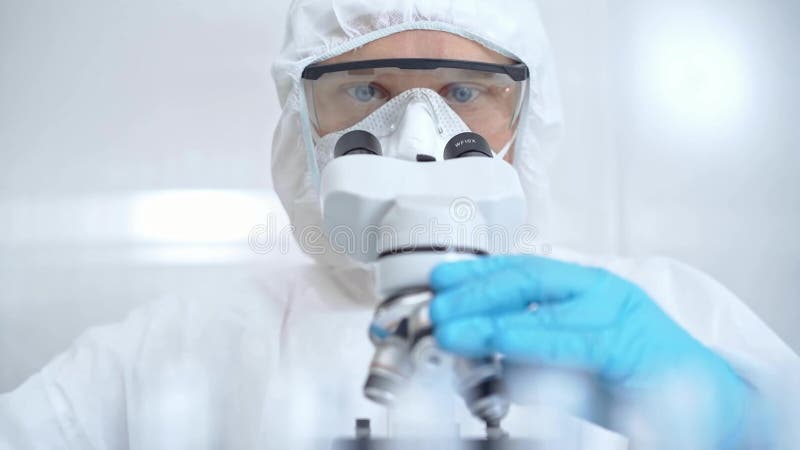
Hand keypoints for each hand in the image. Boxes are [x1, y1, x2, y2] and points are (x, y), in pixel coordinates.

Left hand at [429, 255, 749, 446]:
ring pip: (544, 304)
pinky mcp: (629, 346)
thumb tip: (478, 353)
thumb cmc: (633, 375)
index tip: (439, 280)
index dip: (476, 274)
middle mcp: (599, 290)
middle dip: (474, 291)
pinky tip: (500, 343)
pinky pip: (573, 341)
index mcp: (585, 286)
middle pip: (526, 278)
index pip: (521, 269)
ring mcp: (616, 313)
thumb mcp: (570, 358)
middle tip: (436, 306)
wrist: (708, 401)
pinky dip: (531, 341)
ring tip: (453, 327)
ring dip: (490, 317)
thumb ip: (530, 351)